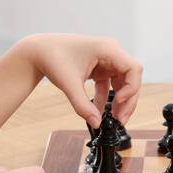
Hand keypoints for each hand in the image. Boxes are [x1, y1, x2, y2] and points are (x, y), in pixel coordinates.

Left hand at [17, 33, 142, 127]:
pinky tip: (100, 112)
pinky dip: (107, 98)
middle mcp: (111, 52)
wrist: (39, 51)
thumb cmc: (53, 58)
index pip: (133, 68)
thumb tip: (96, 124)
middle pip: (131, 78)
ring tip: (114, 118)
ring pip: (123, 83)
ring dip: (120, 101)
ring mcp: (106, 60)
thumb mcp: (69, 84)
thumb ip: (83, 106)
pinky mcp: (100, 67)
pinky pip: (111, 84)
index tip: (119, 102)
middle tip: (121, 119)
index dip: (132, 87)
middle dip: (128, 99)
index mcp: (108, 49)